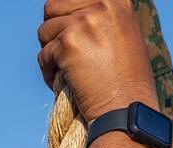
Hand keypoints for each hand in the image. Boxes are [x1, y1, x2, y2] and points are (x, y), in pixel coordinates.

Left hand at [38, 0, 156, 123]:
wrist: (127, 112)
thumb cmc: (129, 83)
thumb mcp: (124, 35)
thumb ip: (102, 18)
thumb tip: (73, 12)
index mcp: (116, 0)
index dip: (65, 16)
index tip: (69, 36)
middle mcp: (101, 6)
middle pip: (52, 7)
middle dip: (54, 32)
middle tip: (64, 54)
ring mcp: (83, 23)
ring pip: (44, 30)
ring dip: (50, 52)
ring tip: (65, 70)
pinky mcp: (68, 44)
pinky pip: (43, 54)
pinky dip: (48, 72)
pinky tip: (63, 83)